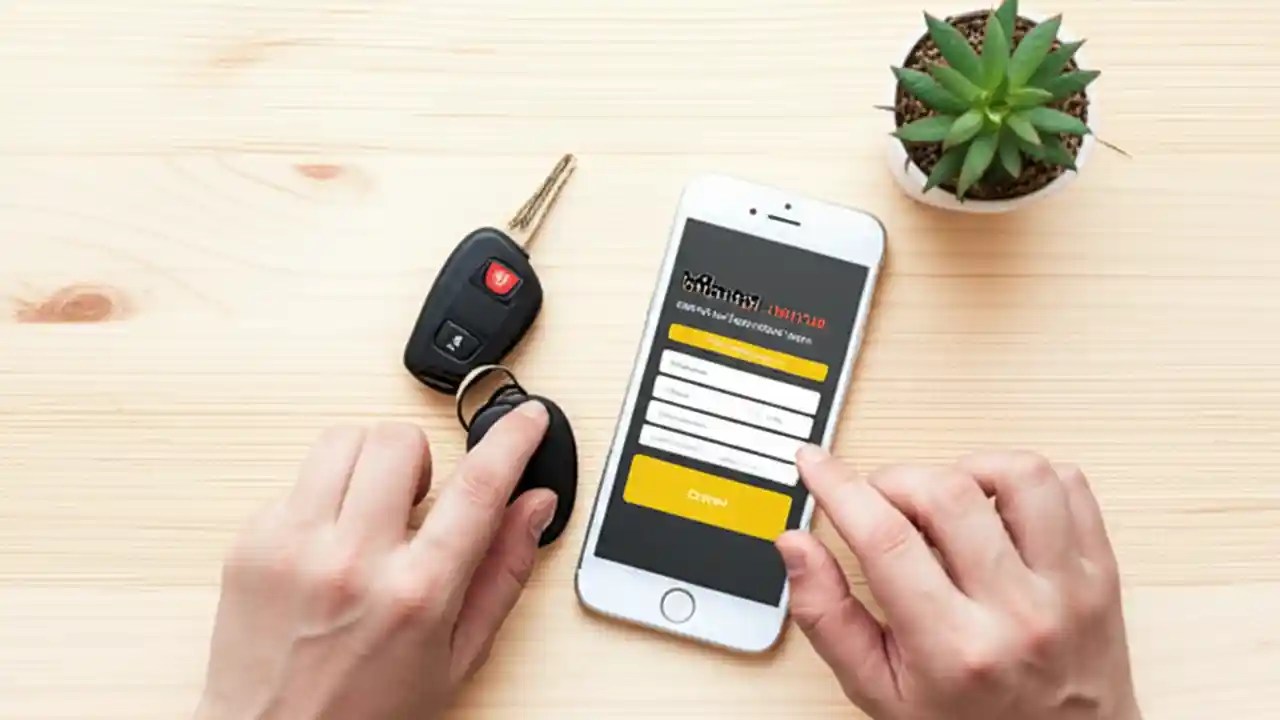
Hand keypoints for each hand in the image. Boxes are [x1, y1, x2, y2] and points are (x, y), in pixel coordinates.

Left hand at [196, 403, 555, 719]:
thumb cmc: (365, 712)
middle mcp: (352, 561)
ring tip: (370, 513)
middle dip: (421, 458)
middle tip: (418, 500)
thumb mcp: (457, 657)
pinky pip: (299, 478)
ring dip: (369, 464)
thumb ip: (503, 573)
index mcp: (416, 593)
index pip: (477, 488)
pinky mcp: (251, 542)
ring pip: (343, 440)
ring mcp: (293, 546)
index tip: (527, 418)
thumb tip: (534, 506)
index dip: (512, 440)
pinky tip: (328, 543)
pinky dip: (323, 497)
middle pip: (400, 441)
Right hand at [777, 448, 1139, 719]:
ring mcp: (1068, 589)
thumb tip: (796, 545)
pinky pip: (1070, 486)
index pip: (885, 539)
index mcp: (954, 649)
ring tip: (945, 499)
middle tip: (880, 501)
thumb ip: (828, 617)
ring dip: (966, 469)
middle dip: (894, 480)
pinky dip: (1026, 478)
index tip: (815, 464)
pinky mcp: (1101, 572)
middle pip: (947, 494)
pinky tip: (997, 505)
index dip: (839, 488)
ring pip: (1019, 476)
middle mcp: (1018, 614)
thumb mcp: (880, 691)